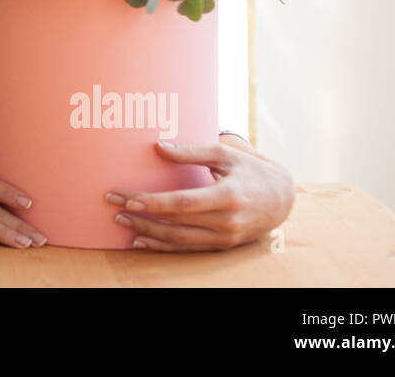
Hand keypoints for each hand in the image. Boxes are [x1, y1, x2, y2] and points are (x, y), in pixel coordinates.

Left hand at [103, 138, 295, 251]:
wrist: (282, 198)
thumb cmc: (250, 170)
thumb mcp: (224, 154)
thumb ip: (191, 151)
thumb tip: (158, 146)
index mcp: (227, 196)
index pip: (183, 202)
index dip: (154, 202)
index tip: (128, 197)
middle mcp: (226, 222)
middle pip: (175, 222)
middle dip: (141, 214)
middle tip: (112, 204)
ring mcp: (224, 238)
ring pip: (178, 239)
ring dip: (147, 232)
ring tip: (121, 220)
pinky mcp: (222, 246)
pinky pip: (187, 248)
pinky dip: (162, 246)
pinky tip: (141, 241)